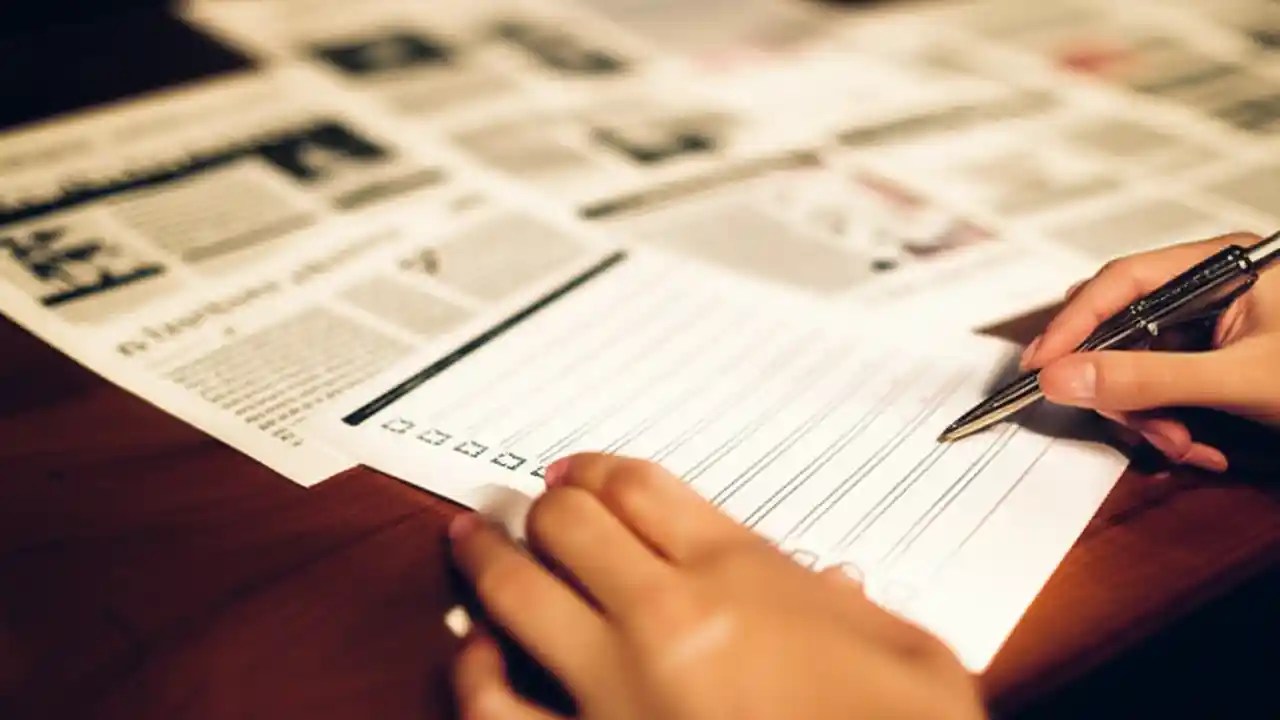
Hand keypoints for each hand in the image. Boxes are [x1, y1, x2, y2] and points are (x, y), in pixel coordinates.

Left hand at [449, 454, 985, 719]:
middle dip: (545, 507)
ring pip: (516, 596)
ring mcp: (616, 693)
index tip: (579, 475)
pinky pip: (498, 708)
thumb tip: (831, 588)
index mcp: (744, 577)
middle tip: (533, 507)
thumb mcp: (909, 658)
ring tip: (470, 544)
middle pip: (567, 524)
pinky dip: (475, 672)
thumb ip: (857, 612)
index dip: (596, 470)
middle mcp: (668, 621)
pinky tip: (476, 655)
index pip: (637, 486)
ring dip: (486, 562)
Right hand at [1021, 232, 1279, 471]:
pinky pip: (1165, 388)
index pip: (1122, 282)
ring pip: (1140, 365)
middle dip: (1122, 384)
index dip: (1075, 324)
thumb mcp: (1240, 381)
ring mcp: (1215, 326)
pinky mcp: (1216, 361)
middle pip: (1125, 327)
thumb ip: (1150, 379)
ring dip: (1149, 415)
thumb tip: (1066, 378)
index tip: (1042, 366)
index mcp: (1224, 266)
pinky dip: (1171, 422)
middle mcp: (1213, 289)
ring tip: (1182, 444)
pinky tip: (1200, 445)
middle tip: (1130, 423)